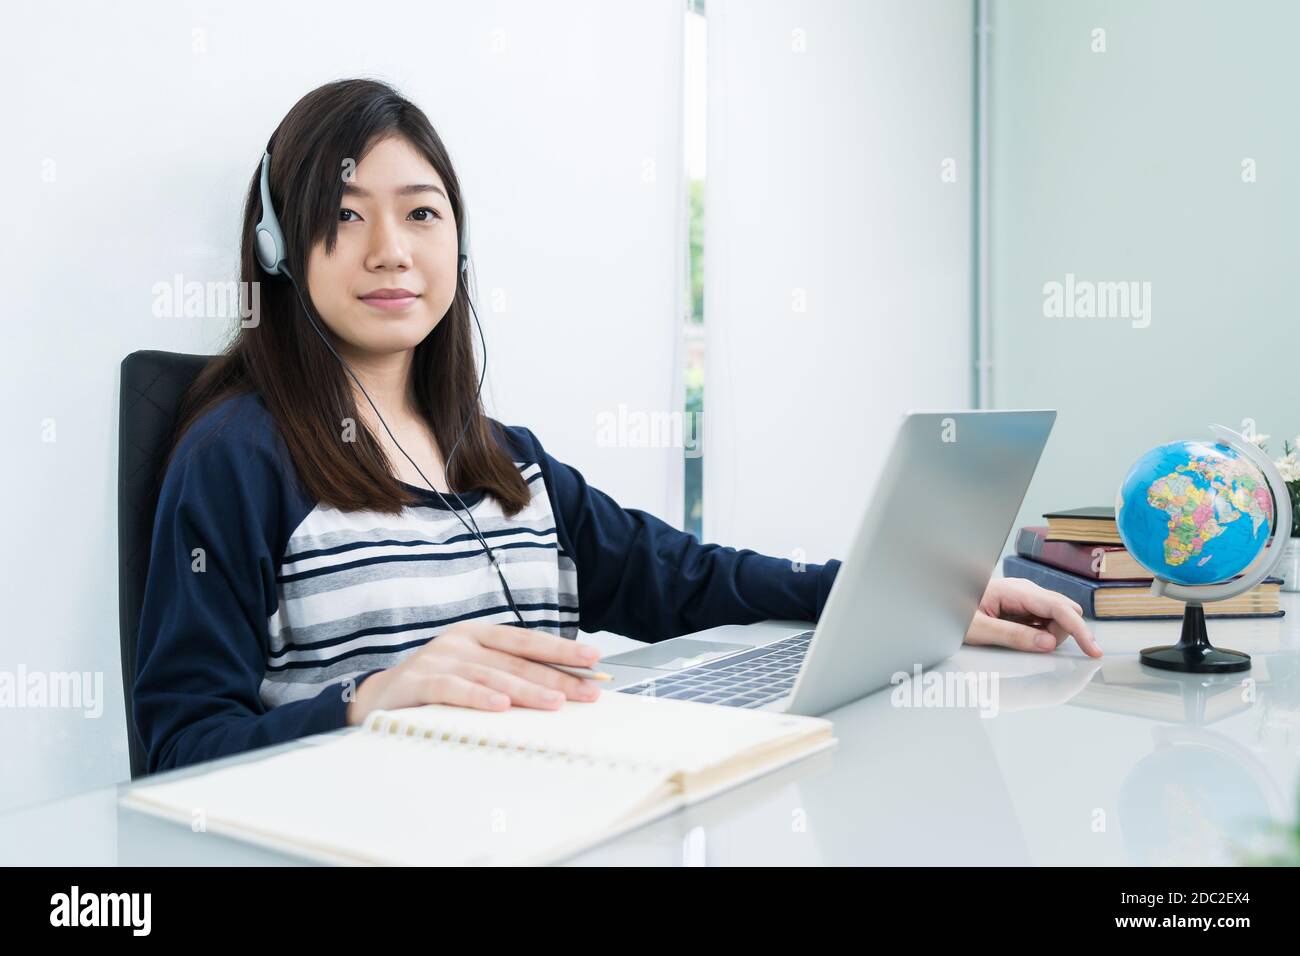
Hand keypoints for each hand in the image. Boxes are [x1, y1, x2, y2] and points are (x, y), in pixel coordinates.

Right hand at [346, 621, 603, 725]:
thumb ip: (508, 676)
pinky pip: (454, 689)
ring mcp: (439, 659)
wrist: (377, 699)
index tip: (593, 659)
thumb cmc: (434, 686)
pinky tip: (500, 706)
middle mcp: (461, 641)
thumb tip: (560, 690)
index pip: (527, 641)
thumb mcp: (473, 674)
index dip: (561, 649)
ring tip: (555, 702)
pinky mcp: (419, 681)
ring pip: (491, 675)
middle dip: (556, 677)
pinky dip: (478, 697)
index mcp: (478, 635)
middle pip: (516, 660)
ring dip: (527, 690)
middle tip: (587, 691)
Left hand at [963, 577, 1101, 657]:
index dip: (1080, 630)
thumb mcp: (979, 629)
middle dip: (1061, 633)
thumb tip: (1048, 643)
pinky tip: (1019, 635)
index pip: (1059, 609)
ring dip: (1049, 634)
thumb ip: (1013, 636)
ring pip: (1058, 618)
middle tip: (1030, 644)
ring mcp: (1027, 597)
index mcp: (1016, 591)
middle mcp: (1026, 590)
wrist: (942, 600)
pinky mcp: (1025, 606)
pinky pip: (1045, 621)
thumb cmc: (954, 611)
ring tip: (1015, 637)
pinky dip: (1041, 633)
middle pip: (1065, 612)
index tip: (1093, 650)